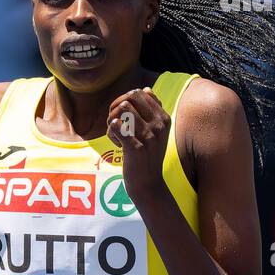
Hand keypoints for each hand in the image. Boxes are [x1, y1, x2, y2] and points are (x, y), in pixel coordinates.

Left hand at [106, 88, 170, 202]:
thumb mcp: (157, 132)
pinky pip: (117, 126)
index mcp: (163, 118)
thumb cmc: (148, 157)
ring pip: (122, 110)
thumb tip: (146, 89)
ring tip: (115, 134)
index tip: (121, 116)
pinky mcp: (136, 148)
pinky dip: (111, 132)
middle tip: (114, 123)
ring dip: (113, 120)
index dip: (124, 100)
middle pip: (129, 98)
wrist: (148, 185)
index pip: (140, 93)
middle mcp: (158, 125)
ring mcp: (148, 137)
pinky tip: (116, 142)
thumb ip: (153, 110)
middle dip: (116, 107)